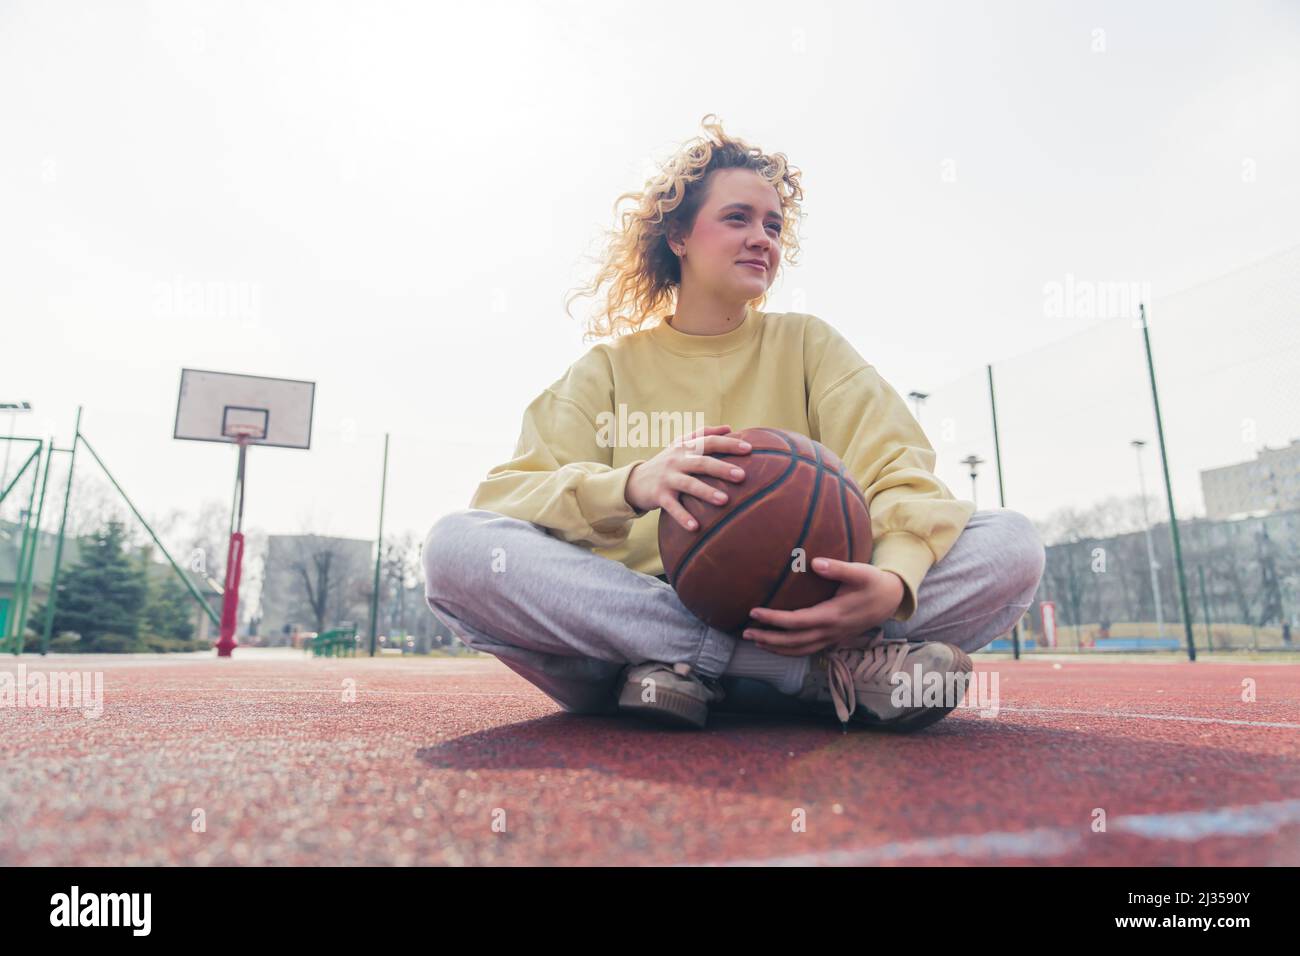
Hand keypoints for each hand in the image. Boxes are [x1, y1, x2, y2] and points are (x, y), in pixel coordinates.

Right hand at [624, 424, 750, 531]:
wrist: (635, 481)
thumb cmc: (667, 462)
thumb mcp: (681, 445)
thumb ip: (703, 434)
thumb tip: (729, 428)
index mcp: (685, 447)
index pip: (709, 442)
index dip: (729, 444)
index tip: (749, 448)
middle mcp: (677, 460)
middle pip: (701, 462)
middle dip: (722, 468)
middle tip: (742, 475)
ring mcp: (667, 478)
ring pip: (689, 484)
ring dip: (706, 492)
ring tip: (724, 501)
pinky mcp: (659, 496)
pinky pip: (672, 507)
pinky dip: (683, 517)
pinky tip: (695, 527)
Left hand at [741, 559, 905, 656]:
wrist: (891, 600)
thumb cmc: (873, 582)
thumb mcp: (860, 572)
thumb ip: (838, 568)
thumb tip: (816, 562)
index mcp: (832, 615)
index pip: (796, 621)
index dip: (774, 619)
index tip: (754, 612)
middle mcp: (830, 631)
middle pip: (793, 642)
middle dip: (768, 639)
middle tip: (745, 633)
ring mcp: (832, 638)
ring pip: (799, 650)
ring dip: (776, 648)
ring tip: (755, 642)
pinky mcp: (833, 639)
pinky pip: (807, 650)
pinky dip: (790, 651)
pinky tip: (776, 646)